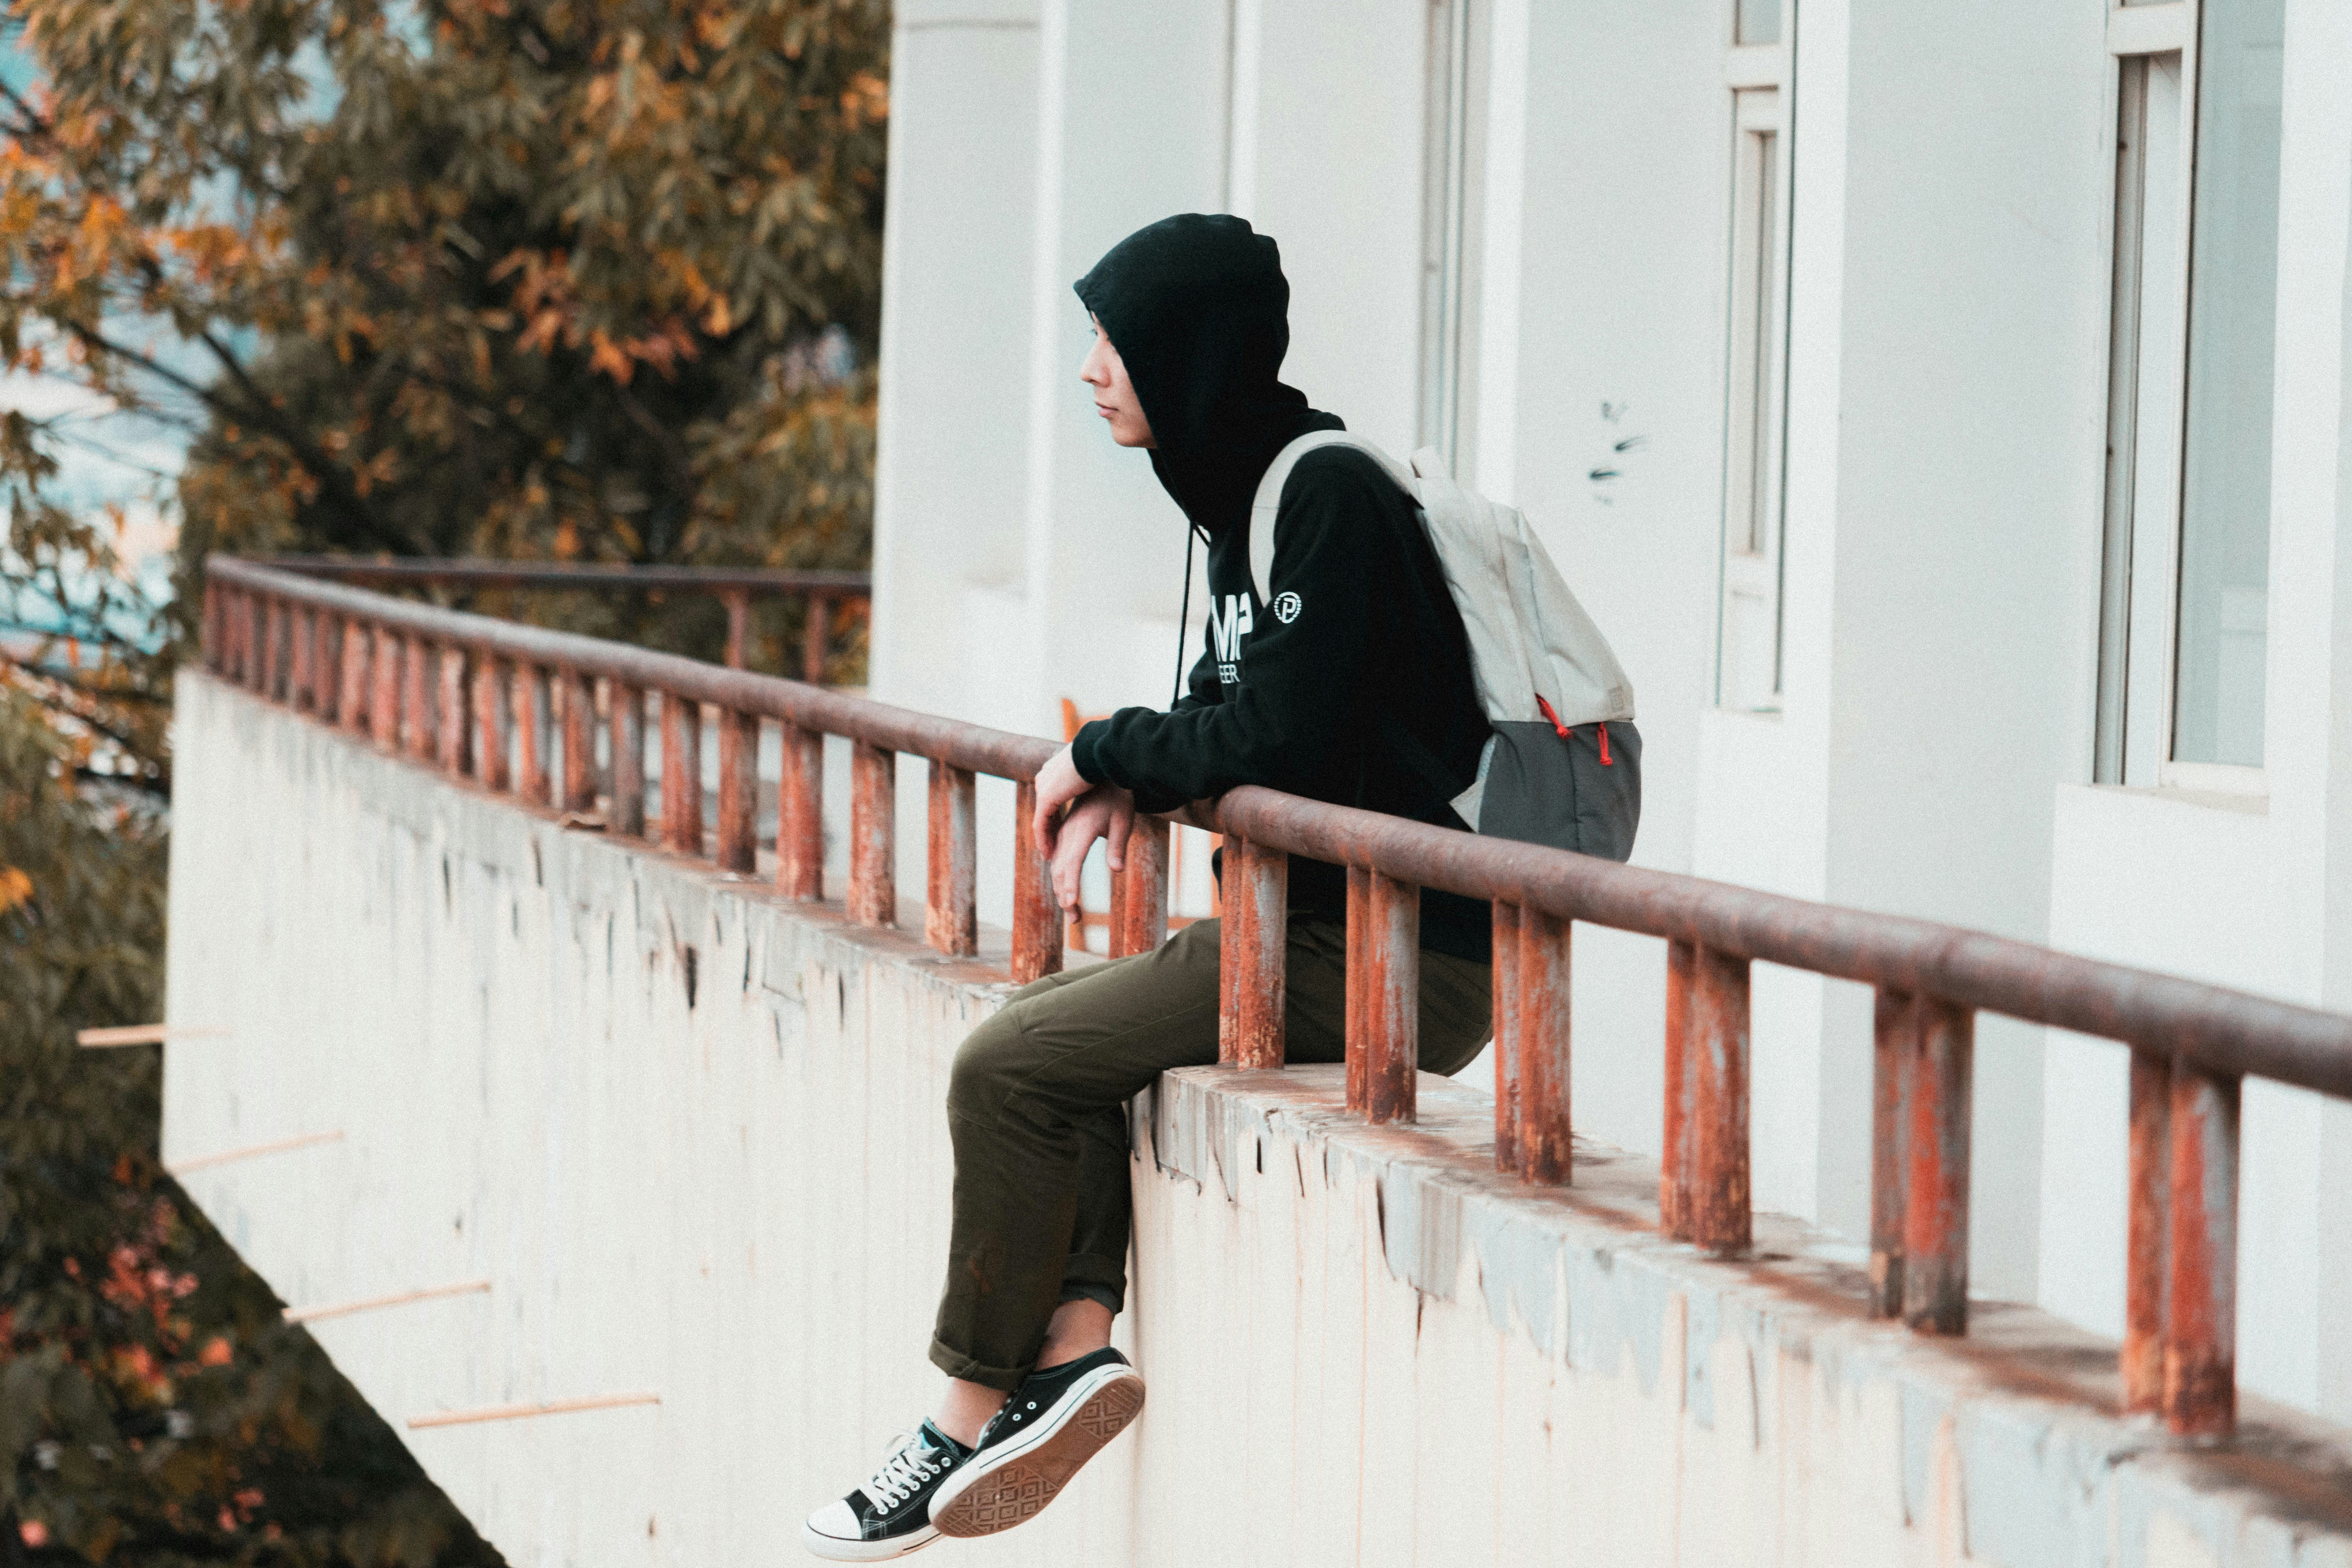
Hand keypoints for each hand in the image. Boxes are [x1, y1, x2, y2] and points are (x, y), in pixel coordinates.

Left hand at [1031, 743, 1091, 857]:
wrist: (1102, 753)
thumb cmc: (1108, 764)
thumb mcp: (1097, 774)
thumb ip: (1090, 781)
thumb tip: (1101, 782)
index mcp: (1056, 770)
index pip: (1051, 798)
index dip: (1056, 817)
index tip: (1061, 832)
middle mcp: (1046, 778)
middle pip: (1045, 810)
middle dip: (1048, 831)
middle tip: (1052, 850)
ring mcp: (1044, 787)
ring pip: (1041, 820)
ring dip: (1044, 839)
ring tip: (1050, 856)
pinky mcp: (1046, 797)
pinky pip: (1041, 824)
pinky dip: (1043, 840)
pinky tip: (1049, 853)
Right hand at [1048, 787, 1133, 920]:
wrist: (1103, 771)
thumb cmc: (1118, 797)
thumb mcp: (1124, 820)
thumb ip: (1118, 846)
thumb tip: (1117, 870)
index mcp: (1081, 830)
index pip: (1072, 863)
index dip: (1070, 885)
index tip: (1071, 904)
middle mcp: (1068, 833)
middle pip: (1059, 870)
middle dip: (1065, 897)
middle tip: (1075, 921)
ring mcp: (1064, 832)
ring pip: (1056, 866)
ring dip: (1062, 890)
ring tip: (1074, 914)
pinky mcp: (1065, 832)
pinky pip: (1058, 858)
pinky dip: (1061, 878)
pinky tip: (1066, 892)